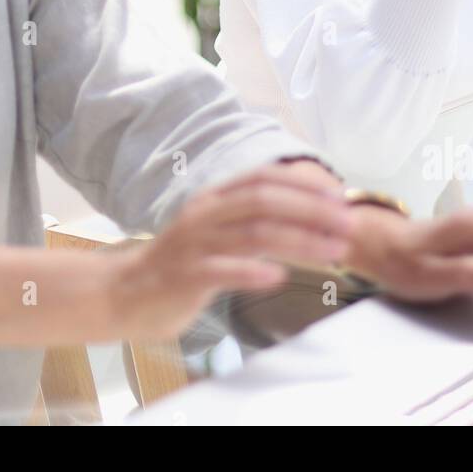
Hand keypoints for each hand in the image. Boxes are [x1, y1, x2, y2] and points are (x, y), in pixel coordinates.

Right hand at [107, 162, 355, 340]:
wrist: (123, 293)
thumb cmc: (180, 266)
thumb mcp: (215, 234)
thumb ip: (251, 222)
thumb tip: (307, 215)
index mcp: (214, 199)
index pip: (263, 178)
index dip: (304, 184)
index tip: (340, 196)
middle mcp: (205, 214)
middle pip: (264, 201)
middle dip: (312, 210)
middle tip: (348, 225)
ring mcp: (194, 243)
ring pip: (253, 233)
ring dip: (300, 242)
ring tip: (333, 253)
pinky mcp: (185, 275)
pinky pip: (222, 270)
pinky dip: (252, 271)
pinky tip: (278, 276)